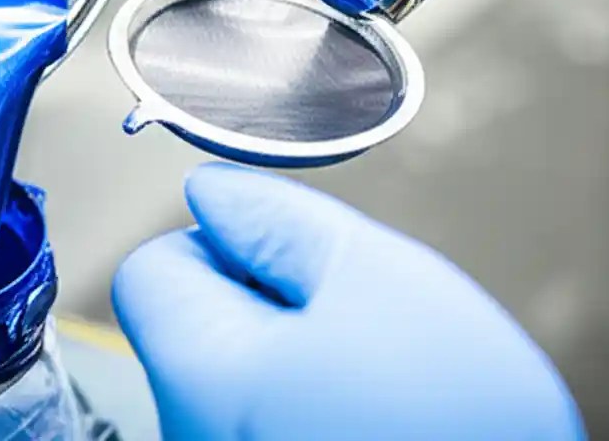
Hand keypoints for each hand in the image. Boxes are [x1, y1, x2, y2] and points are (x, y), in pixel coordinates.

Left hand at [113, 163, 584, 440]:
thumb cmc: (455, 420)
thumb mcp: (374, 276)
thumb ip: (273, 218)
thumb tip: (212, 192)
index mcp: (197, 374)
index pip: (152, 268)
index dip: (229, 243)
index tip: (298, 260)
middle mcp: (192, 434)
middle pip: (200, 324)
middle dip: (273, 301)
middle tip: (358, 322)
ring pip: (243, 375)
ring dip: (301, 357)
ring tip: (379, 379)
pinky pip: (272, 417)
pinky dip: (314, 406)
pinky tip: (378, 418)